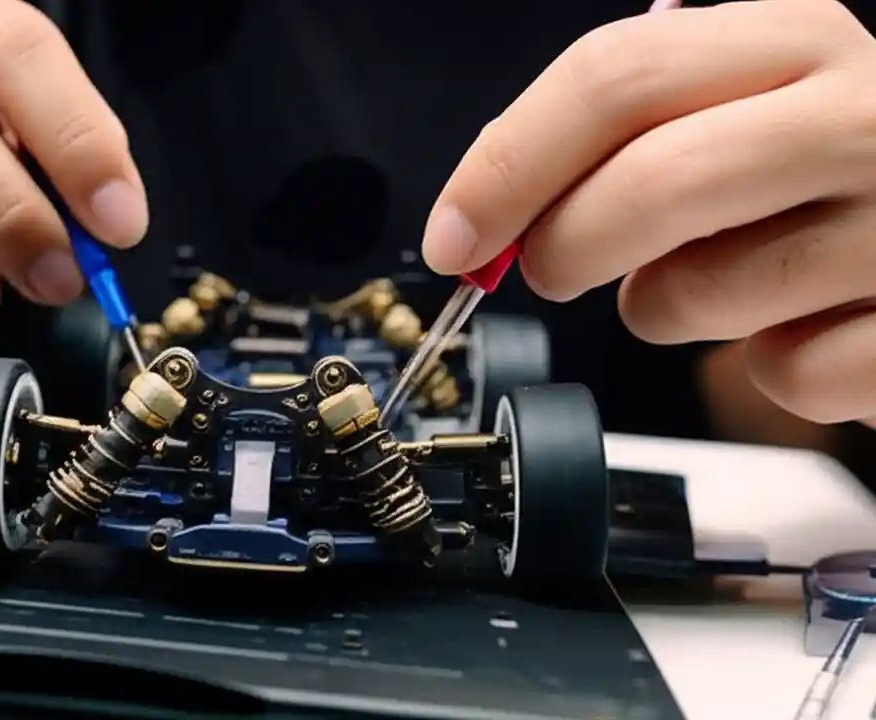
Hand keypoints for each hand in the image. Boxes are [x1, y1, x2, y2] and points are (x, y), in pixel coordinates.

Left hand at [423, 0, 875, 428]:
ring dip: (664, 309)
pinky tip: (807, 324)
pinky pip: (782, 373)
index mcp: (798, 41)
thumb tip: (490, 205)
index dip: (509, 164)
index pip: (616, 77)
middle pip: (651, 184)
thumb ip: (633, 131)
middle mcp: (864, 115)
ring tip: (721, 281)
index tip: (456, 231)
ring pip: (697, 294)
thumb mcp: (747, 105)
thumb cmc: (832, 169)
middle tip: (550, 268)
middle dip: (563, 247)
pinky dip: (766, 368)